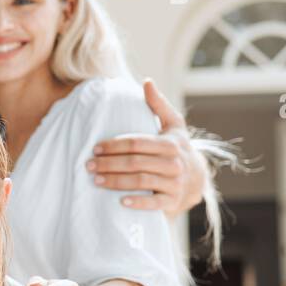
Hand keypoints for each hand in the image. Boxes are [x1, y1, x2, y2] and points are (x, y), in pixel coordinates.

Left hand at [86, 78, 206, 212]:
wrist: (197, 179)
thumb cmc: (176, 147)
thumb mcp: (173, 125)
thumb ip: (158, 104)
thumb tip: (146, 81)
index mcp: (170, 143)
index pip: (137, 143)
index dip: (114, 145)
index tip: (95, 148)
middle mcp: (174, 163)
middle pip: (136, 162)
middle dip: (109, 164)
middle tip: (88, 165)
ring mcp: (175, 183)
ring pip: (141, 181)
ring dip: (116, 181)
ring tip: (96, 181)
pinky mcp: (173, 201)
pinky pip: (154, 204)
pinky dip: (138, 202)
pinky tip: (120, 202)